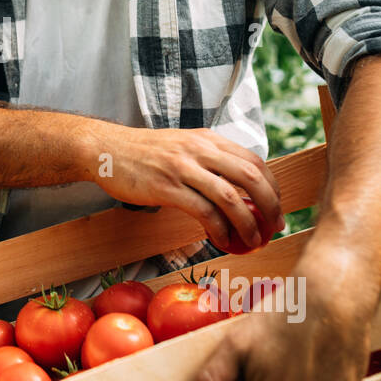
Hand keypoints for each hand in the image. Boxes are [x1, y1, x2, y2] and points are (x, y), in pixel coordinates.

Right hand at [84, 123, 281, 252]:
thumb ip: (209, 161)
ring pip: (231, 197)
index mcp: (208, 139)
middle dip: (270, 206)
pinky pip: (204, 212)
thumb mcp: (182, 147)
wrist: (105, 149)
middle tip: (273, 228)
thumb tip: (237, 189)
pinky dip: (219, 230)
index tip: (275, 209)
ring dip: (248, 224)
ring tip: (253, 241)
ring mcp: (183, 168)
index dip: (273, 187)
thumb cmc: (143, 153)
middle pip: (251, 177)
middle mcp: (200, 150)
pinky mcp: (166, 188)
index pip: (255, 161)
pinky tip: (223, 240)